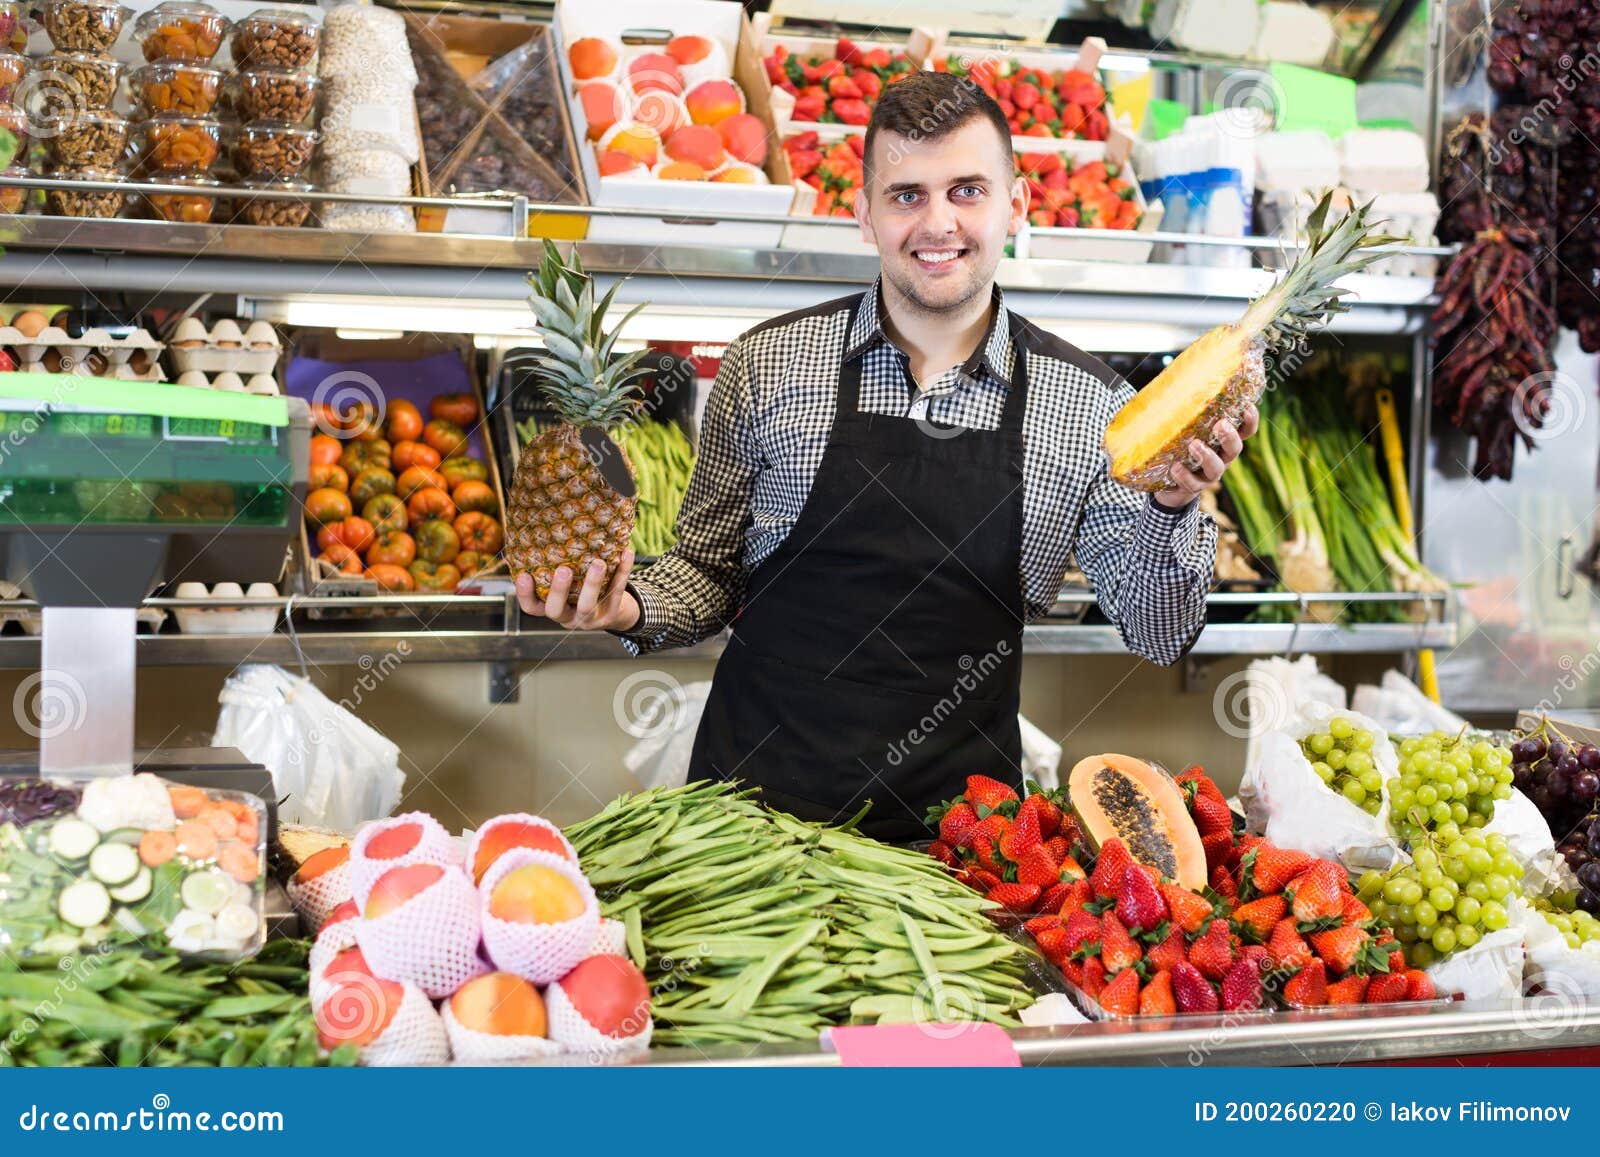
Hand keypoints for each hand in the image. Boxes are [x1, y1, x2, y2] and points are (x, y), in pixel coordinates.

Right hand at [515, 548, 640, 631]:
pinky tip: (626, 553)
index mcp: (552, 609)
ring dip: (592, 584)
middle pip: (556, 611)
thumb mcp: (567, 585)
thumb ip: (555, 568)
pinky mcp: (610, 616)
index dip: (525, 594)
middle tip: (563, 570)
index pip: (532, 607)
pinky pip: (615, 593)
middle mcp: (567, 618)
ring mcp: (589, 620)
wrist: (613, 613)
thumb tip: (545, 529)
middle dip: (558, 591)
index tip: (523, 574)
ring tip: (598, 563)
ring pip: (587, 606)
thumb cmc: (581, 591)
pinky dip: (622, 572)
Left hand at [1154, 403, 1259, 508]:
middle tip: (1220, 425)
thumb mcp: (1187, 427)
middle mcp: (1221, 458)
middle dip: (1229, 436)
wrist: (1170, 485)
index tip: (1247, 407)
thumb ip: (1189, 409)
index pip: (1245, 430)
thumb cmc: (1181, 447)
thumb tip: (1179, 379)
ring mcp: (1208, 475)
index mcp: (1224, 441)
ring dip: (1207, 456)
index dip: (1250, 420)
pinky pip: (1192, 483)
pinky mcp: (1192, 487)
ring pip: (1216, 468)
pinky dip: (1184, 475)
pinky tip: (1175, 467)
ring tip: (1194, 445)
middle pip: (1235, 448)